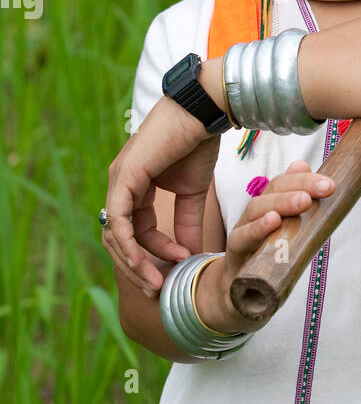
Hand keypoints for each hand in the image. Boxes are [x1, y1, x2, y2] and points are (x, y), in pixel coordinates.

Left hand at [102, 94, 218, 292]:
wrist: (203, 114)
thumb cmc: (197, 144)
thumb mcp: (192, 193)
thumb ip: (187, 222)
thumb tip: (189, 253)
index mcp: (135, 187)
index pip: (135, 231)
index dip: (156, 253)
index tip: (183, 262)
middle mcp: (121, 185)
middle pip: (118, 238)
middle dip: (136, 267)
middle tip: (156, 289)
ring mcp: (119, 180)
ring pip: (115, 233)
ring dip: (133, 262)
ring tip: (155, 281)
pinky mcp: (124, 177)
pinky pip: (118, 220)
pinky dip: (129, 244)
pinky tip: (144, 260)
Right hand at [195, 162, 334, 331]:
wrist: (237, 296)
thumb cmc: (266, 261)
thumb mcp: (287, 233)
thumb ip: (296, 203)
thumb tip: (303, 164)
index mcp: (266, 209)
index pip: (282, 184)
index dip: (304, 179)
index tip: (330, 183)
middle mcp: (251, 217)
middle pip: (270, 192)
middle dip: (299, 186)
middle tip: (325, 187)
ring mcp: (240, 236)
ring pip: (255, 210)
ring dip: (280, 203)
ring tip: (303, 201)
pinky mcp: (234, 258)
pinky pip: (241, 240)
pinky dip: (256, 230)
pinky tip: (272, 222)